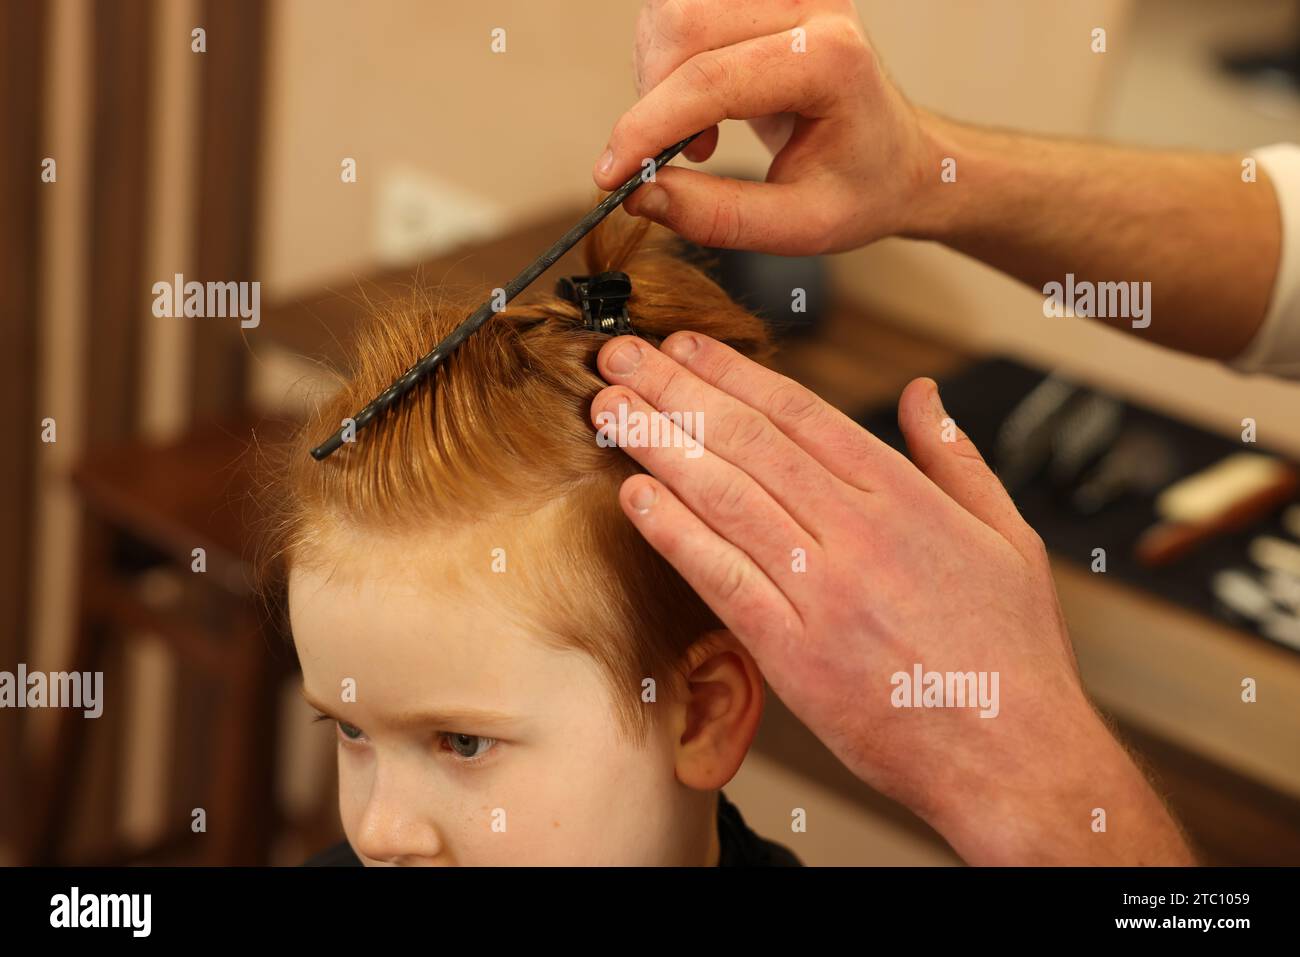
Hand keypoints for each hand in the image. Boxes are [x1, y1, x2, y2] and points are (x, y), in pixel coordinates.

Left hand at [590, 331, 1195, 864]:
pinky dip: (675, 534)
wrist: (1014, 758)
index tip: (684, 347)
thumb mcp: (1008, 535)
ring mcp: (824, 591)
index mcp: (906, 497)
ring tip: (608, 409)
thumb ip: (956, 458)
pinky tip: (634, 496)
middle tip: (621, 356)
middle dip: (675, 391)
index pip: (800, 413)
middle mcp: (859, 532)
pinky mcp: (795, 653)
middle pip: (748, 442)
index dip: (732, 373)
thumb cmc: (1012, 652)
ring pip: (726, 498)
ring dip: (658, 446)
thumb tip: (923, 394)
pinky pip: (722, 579)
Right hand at [592, 0, 938, 254]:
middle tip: (682, 156)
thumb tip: (640, 195)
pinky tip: (706, 102)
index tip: (609, 175)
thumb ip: (718, 217)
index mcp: (831, 60)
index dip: (646, 129)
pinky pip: (683, 10)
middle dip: (654, 101)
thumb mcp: (799, 227)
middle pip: (681, 26)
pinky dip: (671, 62)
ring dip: (660, 81)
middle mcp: (811, 5)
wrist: (899, 156)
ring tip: (701, 132)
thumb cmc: (861, 189)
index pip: (710, 79)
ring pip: (672, 13)